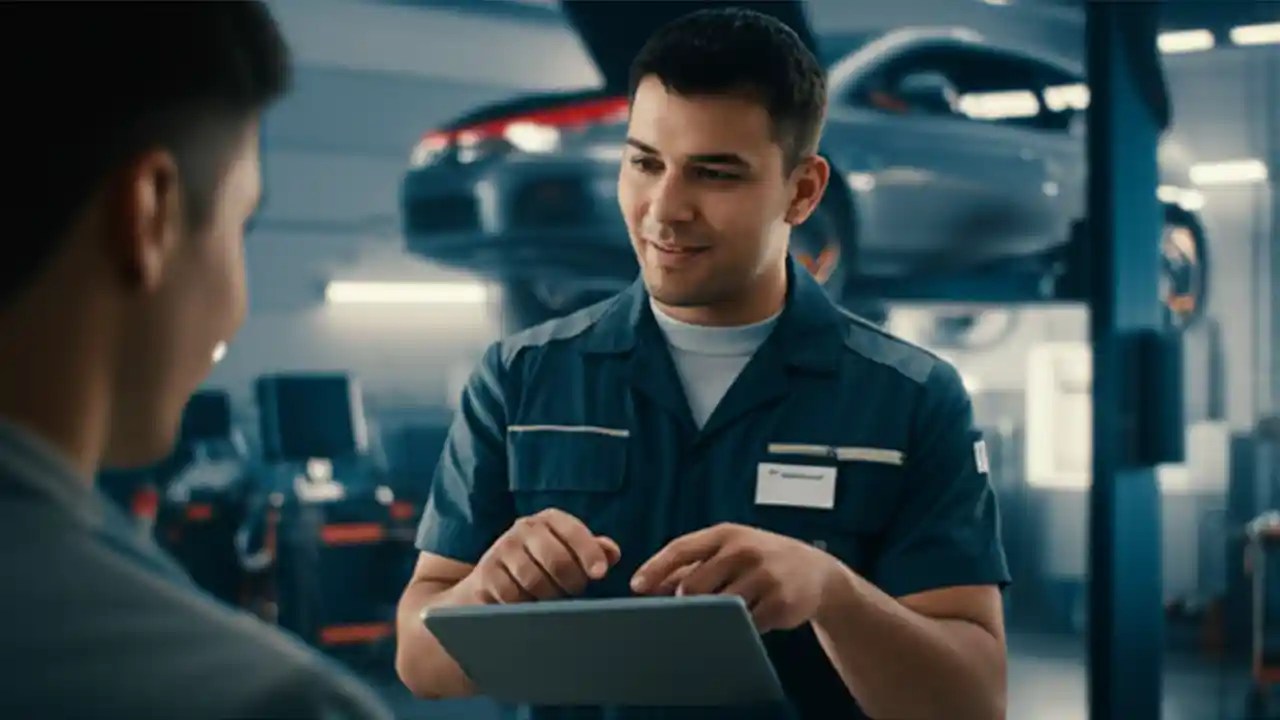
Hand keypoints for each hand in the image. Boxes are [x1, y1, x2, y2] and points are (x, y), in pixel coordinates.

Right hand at [460, 508, 620, 603]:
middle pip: (556, 559)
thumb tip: (612, 553)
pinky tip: (529, 604)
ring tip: (553, 599)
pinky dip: (525, 604)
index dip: (589, 553)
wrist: (492, 578)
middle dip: (572, 581)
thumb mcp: (569, 552)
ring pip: (534, 580)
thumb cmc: (543, 564)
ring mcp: (502, 549)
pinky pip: (512, 595)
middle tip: (576, 592)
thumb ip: (594, 551)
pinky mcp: (486, 572)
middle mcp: (524, 528)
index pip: (573, 532)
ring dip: (549, 596)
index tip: (600, 574)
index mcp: (550, 520)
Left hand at [630, 523, 842, 632]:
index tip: (636, 588)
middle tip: (684, 615)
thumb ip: (692, 565)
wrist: (817, 572)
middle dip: (685, 604)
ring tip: (716, 620)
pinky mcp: (779, 603)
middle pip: (694, 586)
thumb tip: (650, 587)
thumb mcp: (730, 551)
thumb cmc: (761, 560)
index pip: (681, 549)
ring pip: (718, 609)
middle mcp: (744, 551)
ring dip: (712, 618)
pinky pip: (744, 626)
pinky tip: (746, 623)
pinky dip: (739, 629)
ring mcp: (763, 576)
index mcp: (726, 534)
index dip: (655, 569)